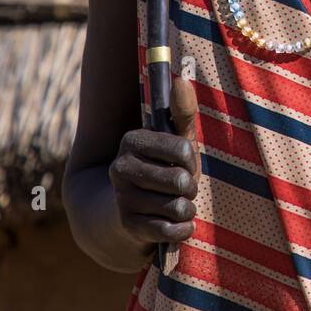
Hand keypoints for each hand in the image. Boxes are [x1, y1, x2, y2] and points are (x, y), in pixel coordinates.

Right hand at [108, 76, 199, 257]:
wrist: (127, 217)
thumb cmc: (162, 173)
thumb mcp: (175, 144)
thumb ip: (181, 113)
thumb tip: (180, 80)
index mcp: (131, 141)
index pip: (182, 149)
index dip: (191, 160)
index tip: (184, 163)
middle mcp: (119, 167)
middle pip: (180, 180)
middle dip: (190, 188)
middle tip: (180, 189)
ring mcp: (121, 198)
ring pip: (178, 207)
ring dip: (186, 210)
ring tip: (175, 205)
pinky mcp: (127, 225)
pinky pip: (171, 230)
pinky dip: (182, 230)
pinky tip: (175, 225)